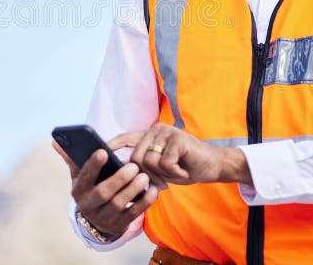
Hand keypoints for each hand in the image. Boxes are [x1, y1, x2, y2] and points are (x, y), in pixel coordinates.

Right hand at [52, 140, 158, 237]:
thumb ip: (71, 158)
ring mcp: (105, 217)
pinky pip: (134, 214)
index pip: (84, 177)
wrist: (97, 221)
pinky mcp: (120, 225)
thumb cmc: (90, 190)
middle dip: (118, 179)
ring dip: (133, 189)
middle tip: (133, 166)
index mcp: (79, 191)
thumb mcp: (79, 177)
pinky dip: (145, 202)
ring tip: (144, 176)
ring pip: (119, 204)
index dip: (93, 165)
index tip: (103, 152)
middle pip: (103, 193)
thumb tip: (55, 140)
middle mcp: (89, 206)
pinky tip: (153, 190)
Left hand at [109, 123, 251, 188]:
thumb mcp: (161, 169)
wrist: (213, 166)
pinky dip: (175, 173)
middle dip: (148, 175)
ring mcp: (167, 132)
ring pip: (150, 162)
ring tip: (177, 172)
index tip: (99, 151)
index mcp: (150, 135)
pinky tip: (185, 170)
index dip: (112, 145)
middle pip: (136, 158)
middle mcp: (156, 130)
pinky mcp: (178, 139)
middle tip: (163, 181)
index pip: (126, 137)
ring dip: (164, 175)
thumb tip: (122, 174)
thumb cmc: (185, 167)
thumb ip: (144, 167)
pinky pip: (165, 164)